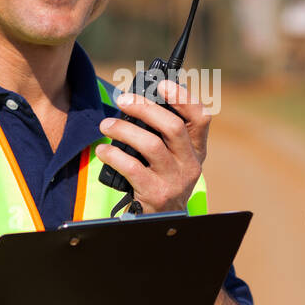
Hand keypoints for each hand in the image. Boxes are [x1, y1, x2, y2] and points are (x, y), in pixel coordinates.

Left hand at [95, 78, 209, 213]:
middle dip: (145, 108)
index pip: (200, 118)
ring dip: (124, 130)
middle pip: (173, 127)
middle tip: (122, 100)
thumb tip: (134, 101)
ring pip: (151, 145)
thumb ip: (161, 133)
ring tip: (106, 125)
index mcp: (196, 150)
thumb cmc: (160, 179)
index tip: (161, 84)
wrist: (161, 220)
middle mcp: (190, 164)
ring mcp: (175, 180)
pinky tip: (103, 151)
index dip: (182, 97)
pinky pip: (132, 167)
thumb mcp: (171, 158)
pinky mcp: (156, 193)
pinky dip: (114, 155)